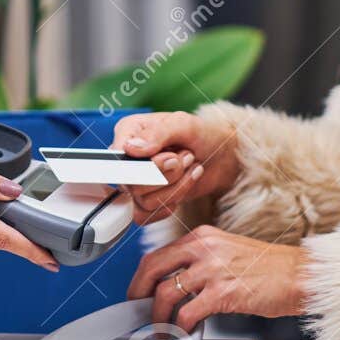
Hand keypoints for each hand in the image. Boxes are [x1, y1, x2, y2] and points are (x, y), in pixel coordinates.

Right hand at [110, 111, 240, 223]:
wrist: (220, 155)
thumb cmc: (201, 134)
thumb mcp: (184, 124)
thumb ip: (158, 133)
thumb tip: (132, 148)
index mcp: (129, 132)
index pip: (119, 157)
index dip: (146, 164)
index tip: (172, 155)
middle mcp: (128, 157)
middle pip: (132, 183)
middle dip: (168, 174)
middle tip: (187, 157)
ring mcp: (136, 180)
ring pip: (143, 201)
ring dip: (175, 186)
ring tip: (190, 167)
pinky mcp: (146, 200)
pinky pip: (147, 215)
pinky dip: (172, 202)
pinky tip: (185, 184)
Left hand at [127, 225, 308, 330]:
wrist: (300, 275)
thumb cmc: (270, 269)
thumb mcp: (228, 252)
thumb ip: (201, 263)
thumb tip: (177, 285)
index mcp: (202, 237)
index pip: (158, 254)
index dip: (142, 277)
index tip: (138, 292)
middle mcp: (204, 248)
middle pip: (152, 268)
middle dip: (139, 294)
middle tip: (137, 311)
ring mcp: (213, 269)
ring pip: (166, 293)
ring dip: (158, 317)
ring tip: (161, 330)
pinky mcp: (223, 292)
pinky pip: (187, 313)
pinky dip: (180, 328)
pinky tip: (184, 334)